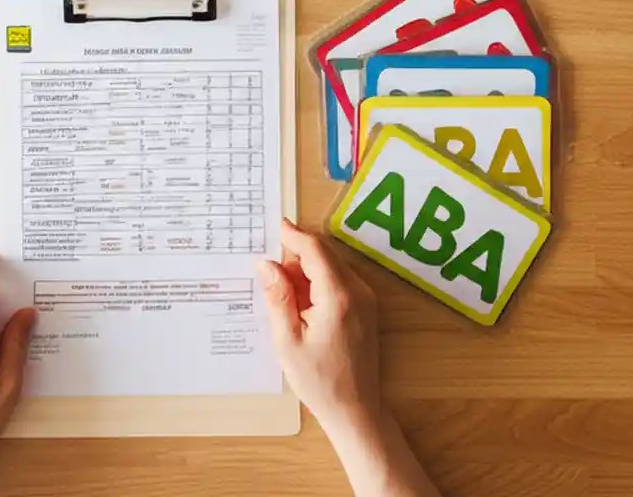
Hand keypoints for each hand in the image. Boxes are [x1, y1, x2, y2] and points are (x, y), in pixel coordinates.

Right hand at [258, 221, 440, 495]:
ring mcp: (366, 300)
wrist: (355, 408)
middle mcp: (357, 292)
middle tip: (268, 272)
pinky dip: (318, 282)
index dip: (294, 235)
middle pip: (325, 255)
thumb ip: (277, 296)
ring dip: (305, 270)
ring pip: (331, 267)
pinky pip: (339, 281)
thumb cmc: (318, 379)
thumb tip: (266, 264)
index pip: (315, 251)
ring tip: (282, 295)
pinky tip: (301, 303)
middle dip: (296, 255)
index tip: (275, 224)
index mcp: (337, 297)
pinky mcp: (366, 308)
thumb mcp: (287, 339)